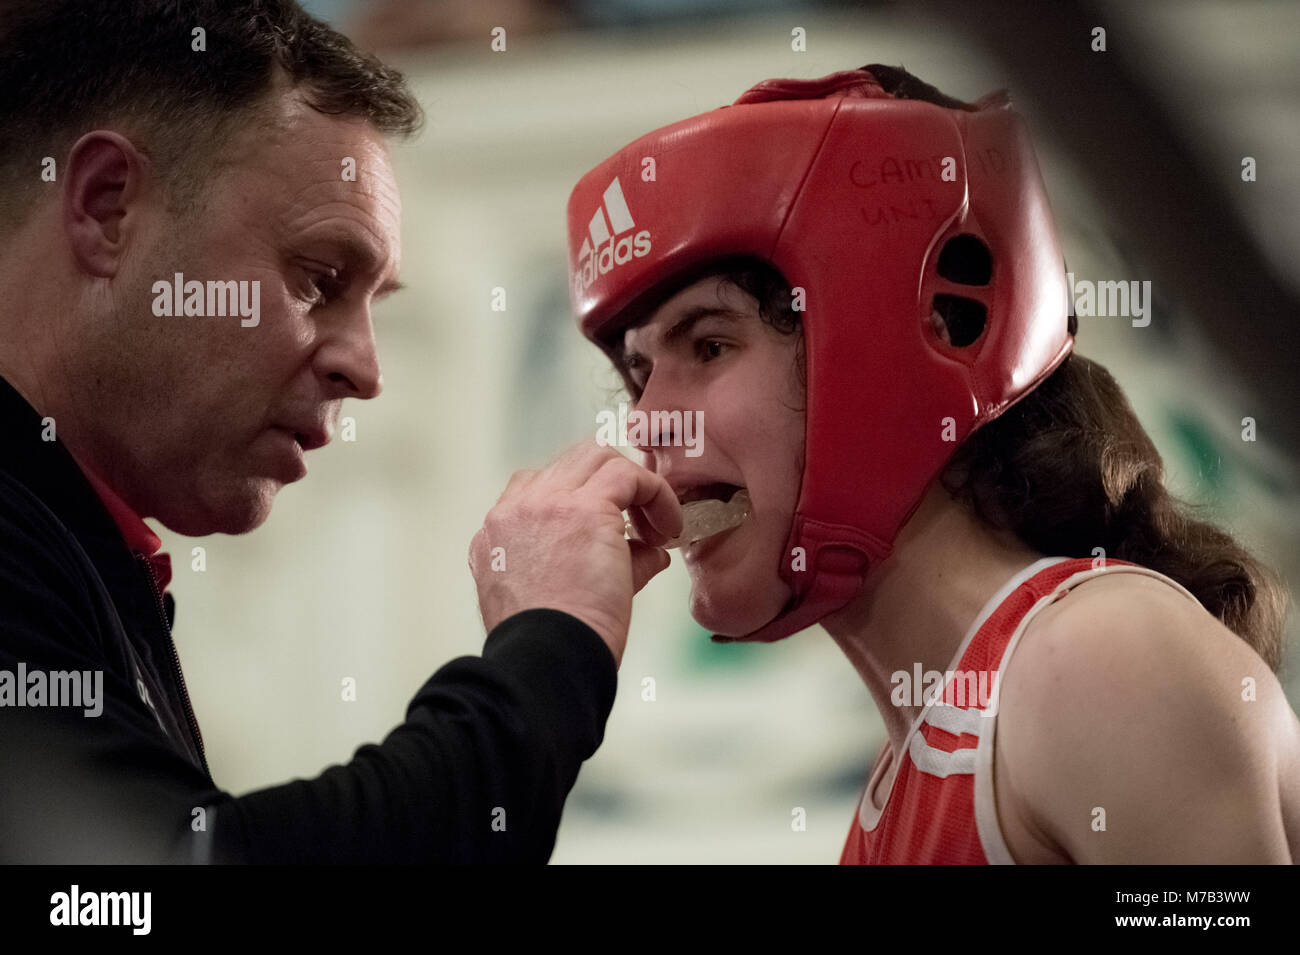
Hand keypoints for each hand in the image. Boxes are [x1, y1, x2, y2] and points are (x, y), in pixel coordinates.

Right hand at [468, 442, 681, 666]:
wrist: (549, 660)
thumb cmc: (553, 646)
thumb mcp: (560, 599)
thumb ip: (600, 564)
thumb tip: (646, 553)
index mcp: (496, 535)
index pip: (536, 490)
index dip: (579, 502)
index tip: (611, 529)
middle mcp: (514, 511)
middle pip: (568, 464)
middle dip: (609, 484)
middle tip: (638, 522)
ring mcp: (545, 503)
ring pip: (596, 456)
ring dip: (631, 482)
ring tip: (654, 524)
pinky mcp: (585, 508)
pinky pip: (629, 475)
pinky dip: (656, 493)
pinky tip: (668, 527)